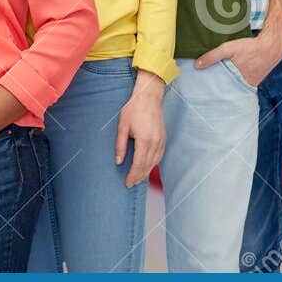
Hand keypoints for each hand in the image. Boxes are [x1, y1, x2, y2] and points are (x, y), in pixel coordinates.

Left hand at [115, 72, 165, 187]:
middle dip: (139, 177)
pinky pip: (159, 156)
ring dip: (146, 172)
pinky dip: (153, 164)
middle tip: (131, 184)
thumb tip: (118, 162)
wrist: (148, 97)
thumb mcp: (122, 126)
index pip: (138, 163)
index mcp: (144, 140)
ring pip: (154, 162)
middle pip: (147, 165)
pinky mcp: (163, 138)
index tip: (127, 183)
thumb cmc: (133, 109)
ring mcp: (161, 141)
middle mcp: (155, 142)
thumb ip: (120, 145)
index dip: (133, 175)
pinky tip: (147, 167)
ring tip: (138, 179)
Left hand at [194, 26, 281, 87]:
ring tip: (215, 82)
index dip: (210, 89)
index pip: (218, 89)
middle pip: (225, 89)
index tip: (201, 89)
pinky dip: (235, 81)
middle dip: (217, 88)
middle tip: (205, 87)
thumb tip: (196, 65)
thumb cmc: (250, 47)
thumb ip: (212, 56)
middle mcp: (242, 85)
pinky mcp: (253, 81)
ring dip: (226, 84)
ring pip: (233, 86)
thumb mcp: (228, 49)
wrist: (271, 47)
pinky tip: (229, 76)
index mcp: (235, 80)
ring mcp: (249, 84)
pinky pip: (241, 83)